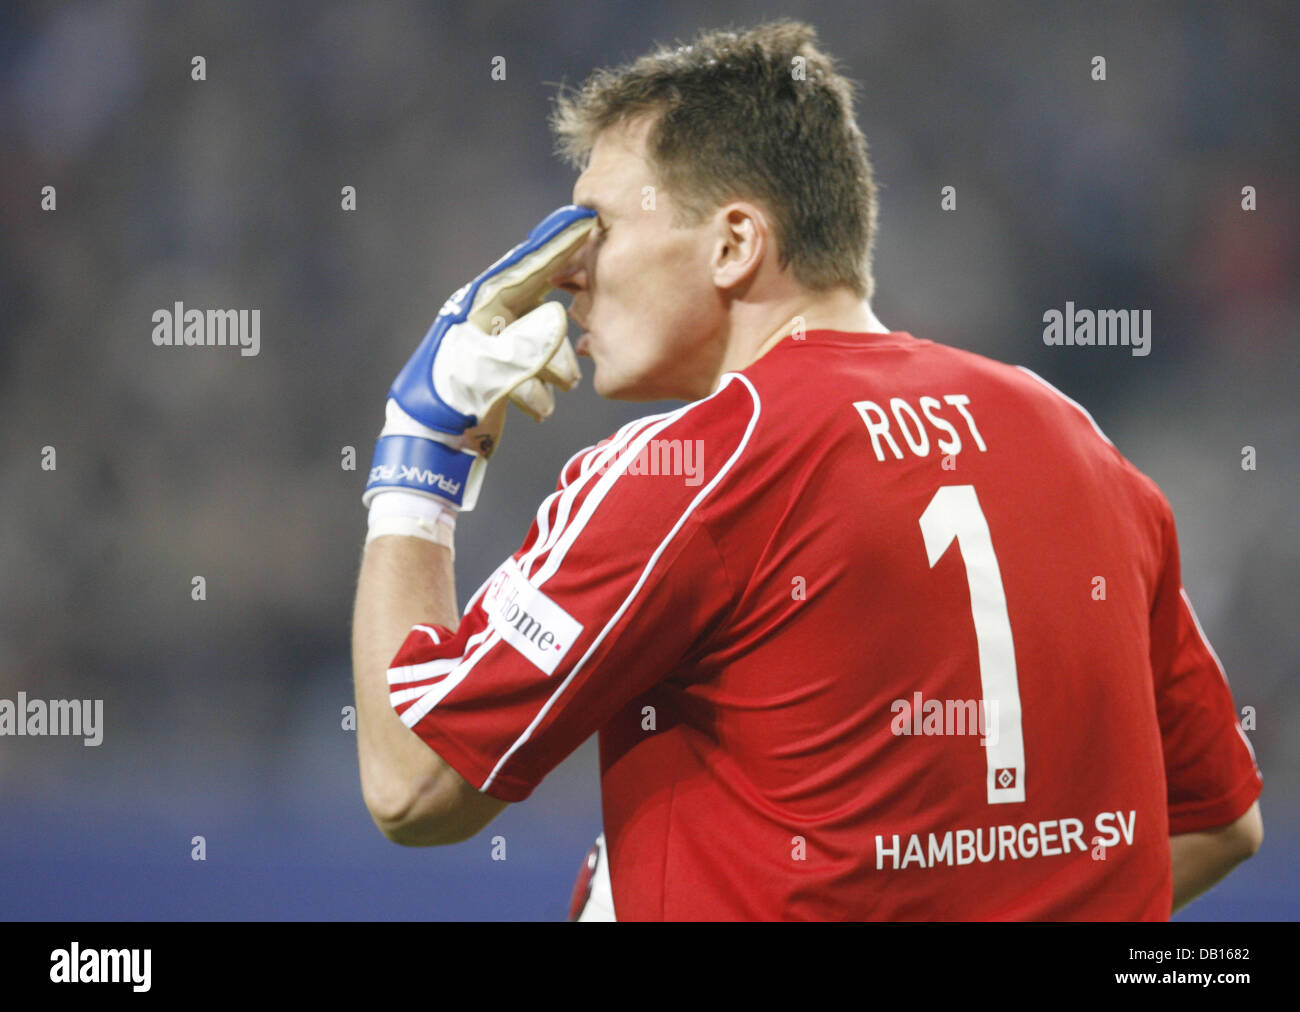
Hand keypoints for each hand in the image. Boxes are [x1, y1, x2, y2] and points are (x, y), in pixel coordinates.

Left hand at [364, 205, 595, 510]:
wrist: (429, 444)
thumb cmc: (447, 400)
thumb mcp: (485, 372)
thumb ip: (524, 345)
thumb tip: (559, 317)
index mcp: (481, 305)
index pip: (528, 267)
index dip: (558, 244)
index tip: (586, 221)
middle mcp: (490, 319)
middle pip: (542, 300)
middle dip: (567, 315)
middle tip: (597, 311)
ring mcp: (496, 347)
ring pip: (544, 341)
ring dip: (557, 364)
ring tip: (565, 385)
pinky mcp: (501, 374)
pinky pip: (535, 369)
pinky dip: (541, 388)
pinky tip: (538, 407)